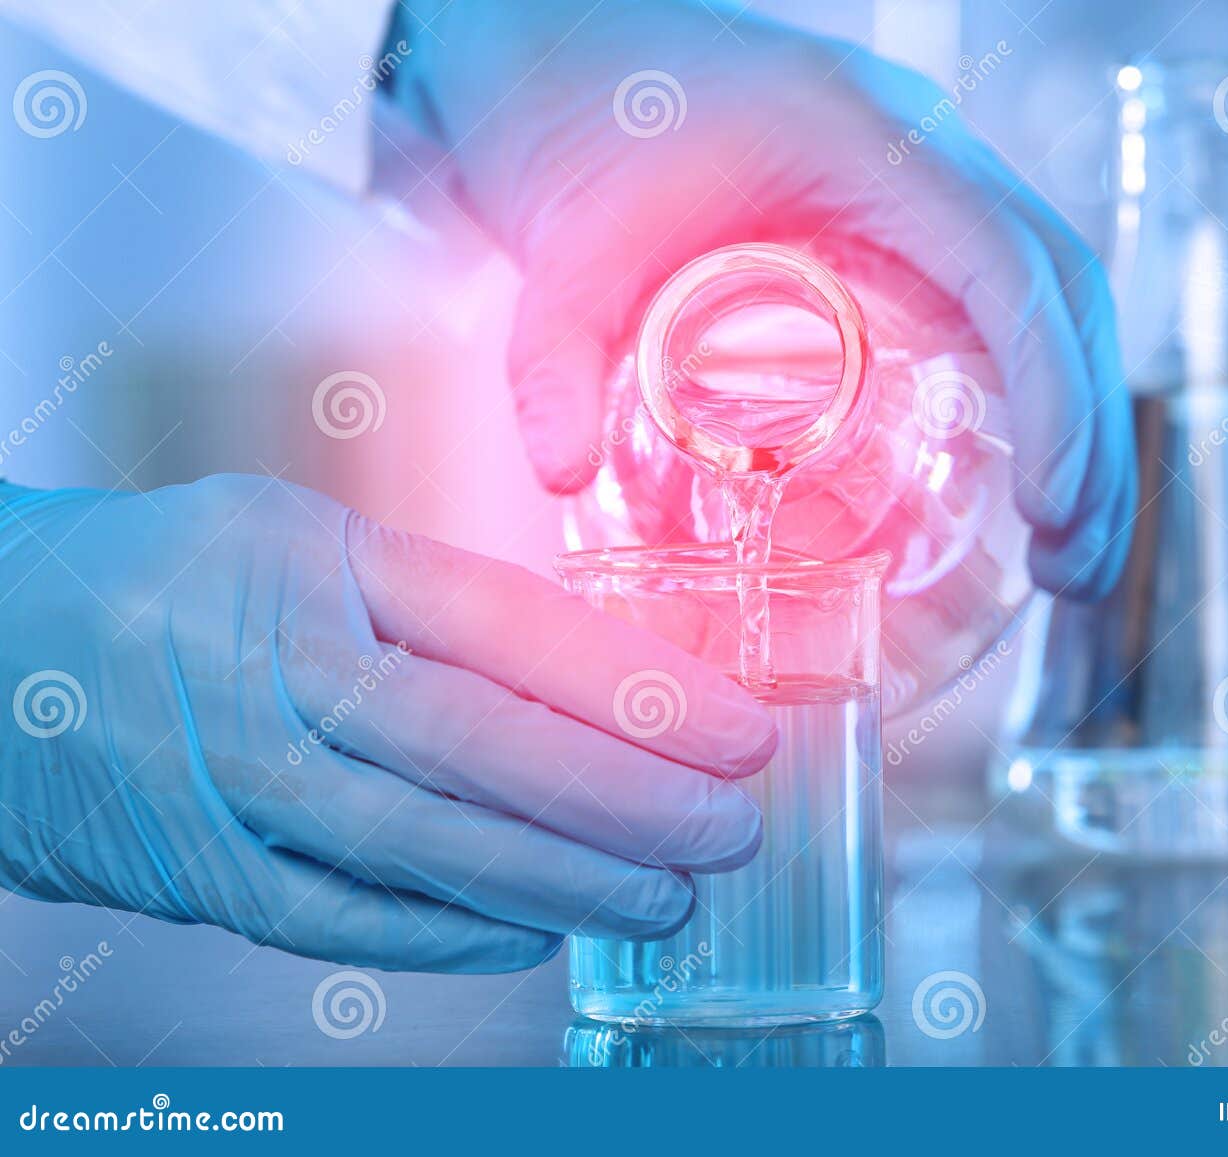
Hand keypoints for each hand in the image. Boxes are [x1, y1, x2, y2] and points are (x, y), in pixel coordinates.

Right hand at [0, 475, 774, 971]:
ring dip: (564, 882)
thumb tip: (588, 684)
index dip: (638, 690)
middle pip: (483, 748)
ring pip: (428, 848)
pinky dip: (450, 935)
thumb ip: (432, 603)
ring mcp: (230, 782)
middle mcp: (274, 671)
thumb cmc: (166, 580)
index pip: (511, 631)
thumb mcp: (302, 543)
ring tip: (664, 897)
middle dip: (627, 800)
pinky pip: (343, 919)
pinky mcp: (199, 871)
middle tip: (729, 828)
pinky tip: (536, 934)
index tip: (737, 729)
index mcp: (316, 564)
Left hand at [384, 0, 1134, 597]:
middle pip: (1067, 290)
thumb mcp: (561, 247)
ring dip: (1084, 420)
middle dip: (1094, 435)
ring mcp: (923, 173)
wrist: (556, 39)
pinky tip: (1024, 479)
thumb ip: (551, 359)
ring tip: (1069, 553)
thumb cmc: (569, 112)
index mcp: (866, 140)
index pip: (1008, 270)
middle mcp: (923, 149)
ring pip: (1055, 293)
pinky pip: (1006, 294)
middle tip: (1075, 568)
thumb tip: (561, 476)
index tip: (1050, 508)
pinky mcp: (904, 208)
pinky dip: (1038, 388)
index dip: (1054, 395)